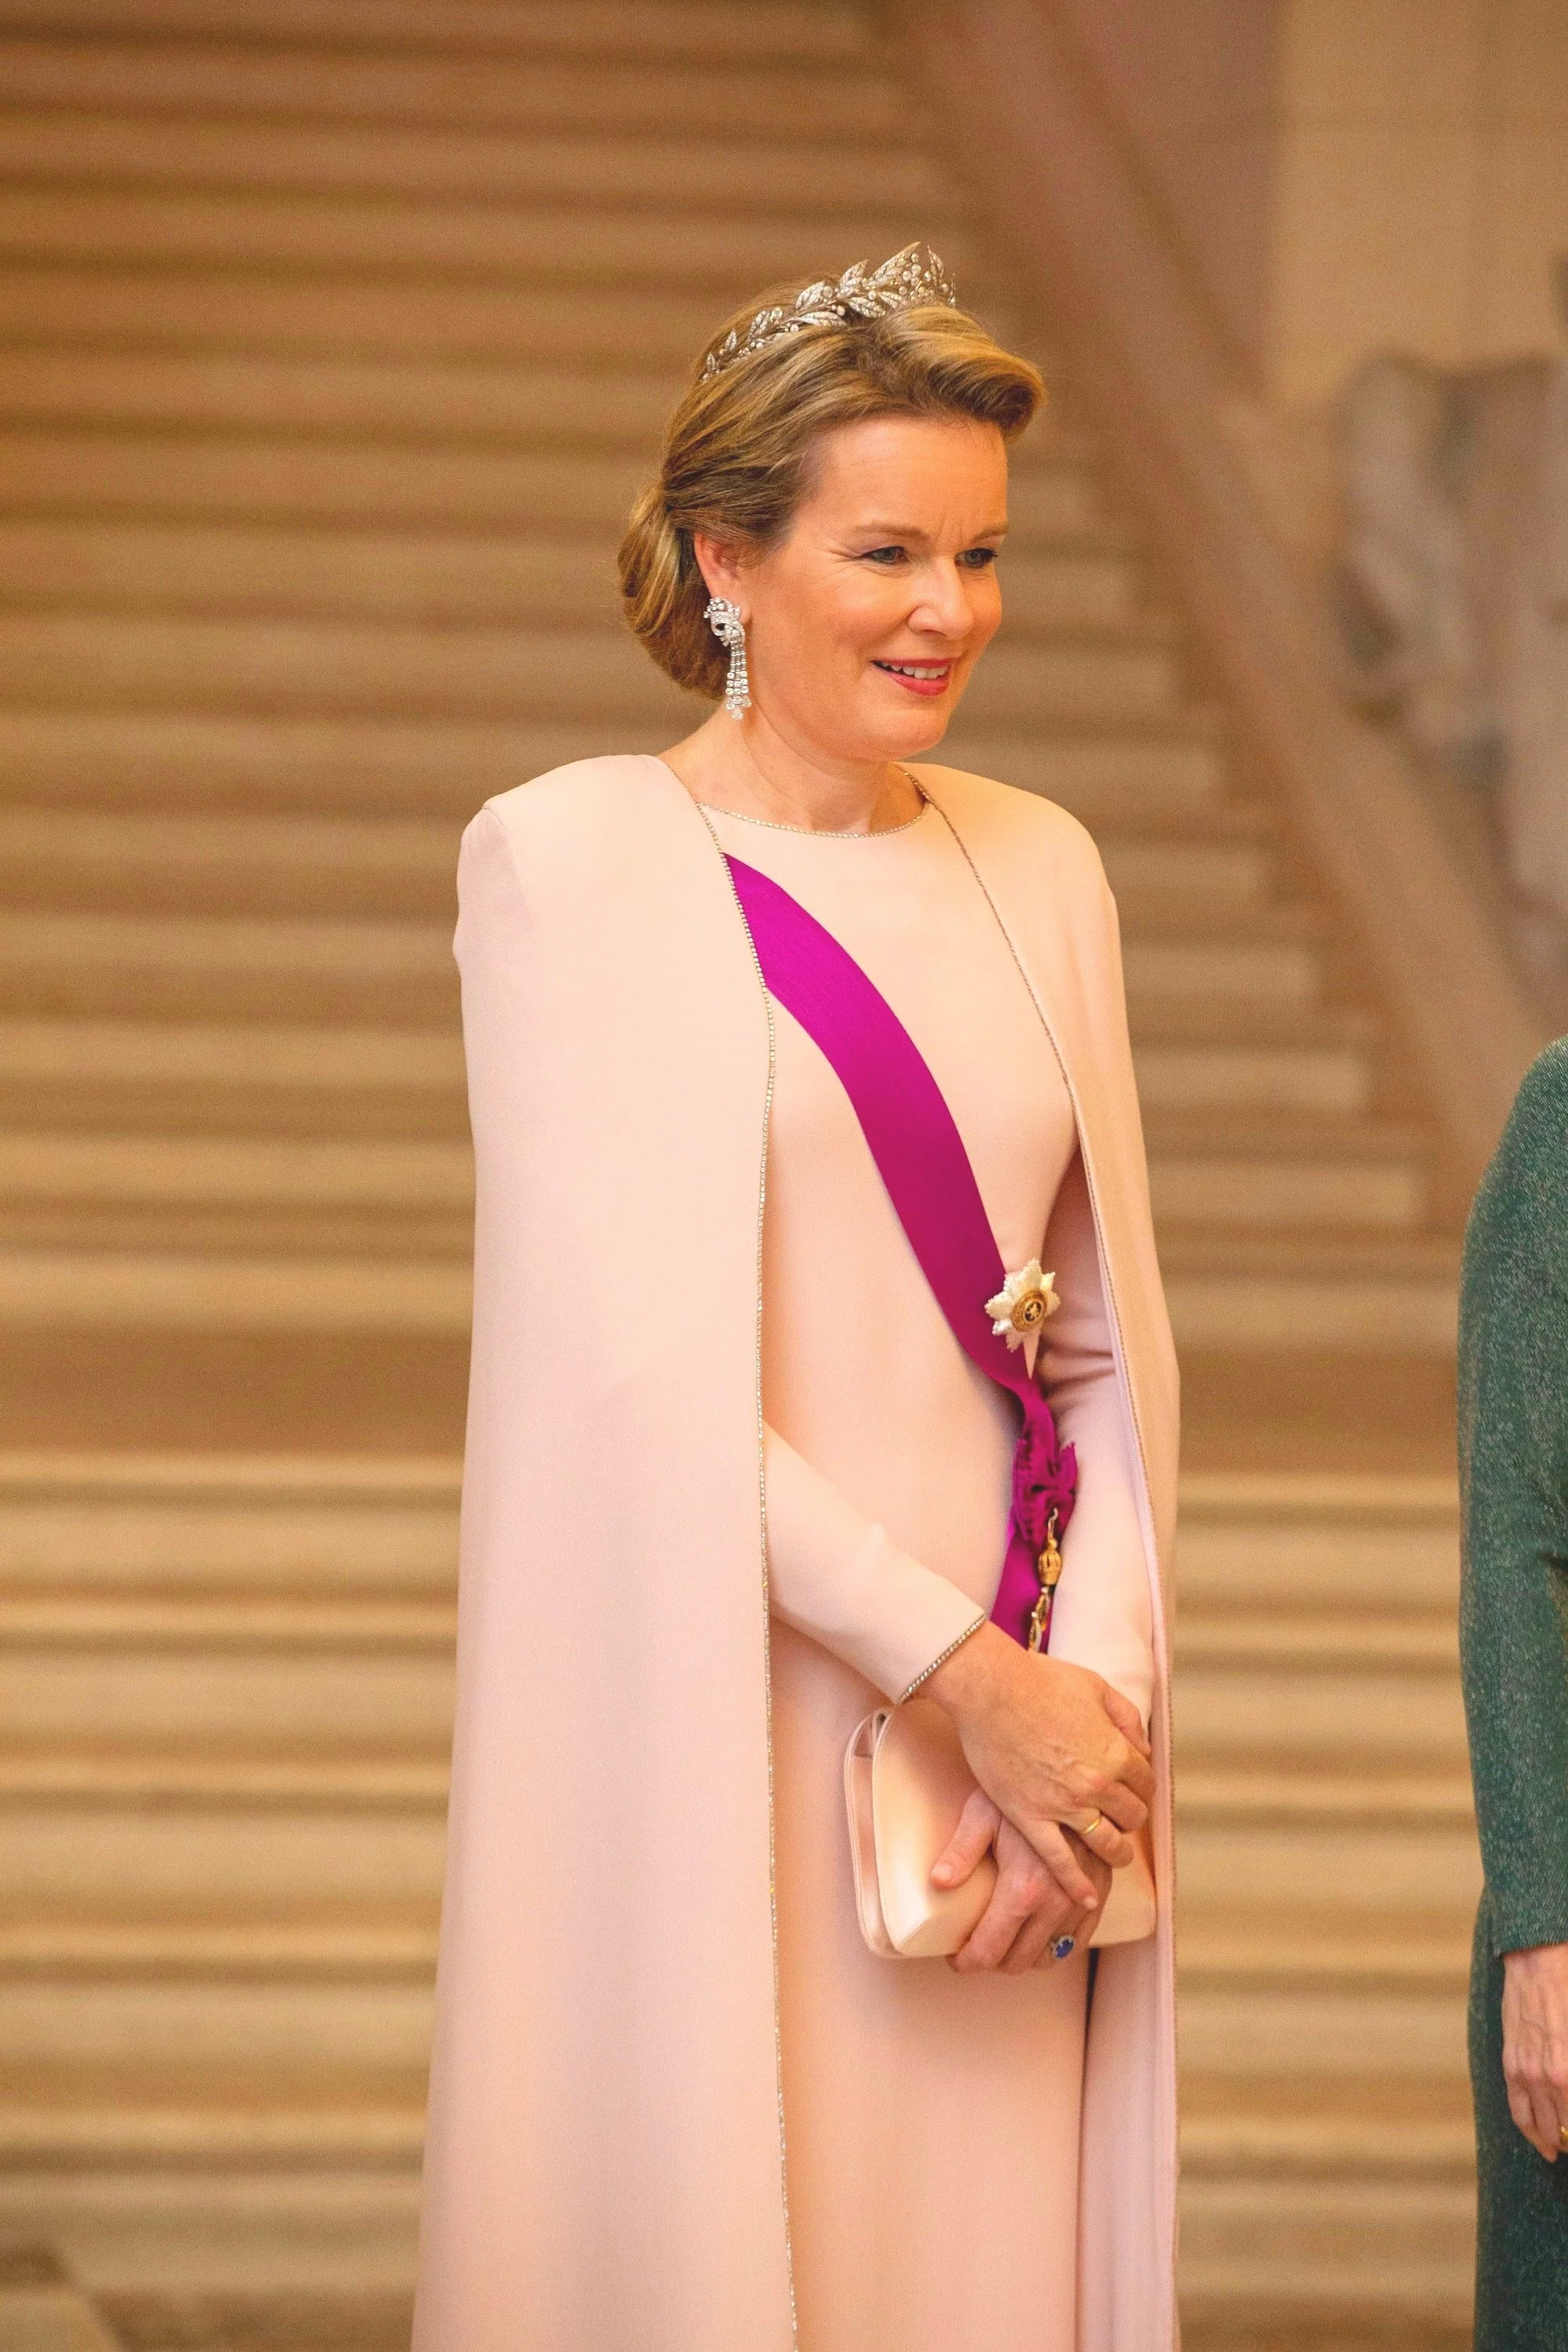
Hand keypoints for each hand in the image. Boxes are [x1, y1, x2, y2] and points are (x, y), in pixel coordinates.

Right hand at [923, 1622, 1152, 1894]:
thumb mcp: (1096, 1686)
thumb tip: (1142, 1747)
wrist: (989, 1689)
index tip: (1131, 1788)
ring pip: (1105, 1844)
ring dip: (1116, 1853)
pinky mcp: (1030, 1818)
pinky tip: (1087, 1897)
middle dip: (1131, 1817)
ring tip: (1115, 1855)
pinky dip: (1077, 1883)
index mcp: (1115, 1751)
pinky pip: (1060, 1861)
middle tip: (1121, 1817)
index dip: (1140, 1785)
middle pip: (1131, 1816)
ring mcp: (1064, 1805)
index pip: (1145, 1782)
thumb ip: (1126, 1717)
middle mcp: (1096, 1784)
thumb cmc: (1039, 1681)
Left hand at [932, 1788, 1111, 1972]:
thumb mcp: (984, 1813)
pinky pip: (1076, 1942)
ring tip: (1003, 1940)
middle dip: (992, 1961)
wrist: (1077, 1776)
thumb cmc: (1025, 1791)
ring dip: (1023, 1956)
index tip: (955, 1958)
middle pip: (1018, 1961)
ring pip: (1048, 1957)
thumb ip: (961, 1851)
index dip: (968, 1962)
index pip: (990, 1950)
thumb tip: (937, 1883)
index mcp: (1023, 1889)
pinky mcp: (1099, 1897)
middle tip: (975, 1946)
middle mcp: (1055, 1905)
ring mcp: (1080, 1905)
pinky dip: (1054, 1946)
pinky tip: (1036, 1933)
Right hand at [1502, 1941, 1567, 2158]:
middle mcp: (1548, 2078)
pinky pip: (1517, 2108)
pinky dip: (1528, 2128)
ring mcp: (1526, 2072)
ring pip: (1538, 2125)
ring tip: (1559, 2150)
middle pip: (1563, 2128)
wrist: (1539, 1962)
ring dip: (1551, 2142)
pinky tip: (1540, 2138)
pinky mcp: (1510, 2063)